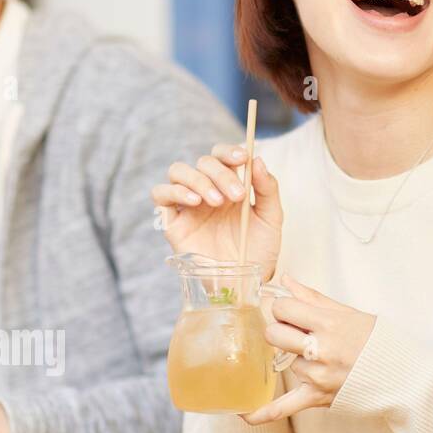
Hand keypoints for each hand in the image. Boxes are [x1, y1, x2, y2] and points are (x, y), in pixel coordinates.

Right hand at [151, 144, 283, 278]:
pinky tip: (195, 202)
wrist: (246, 281)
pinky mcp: (173, 222)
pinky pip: (160, 195)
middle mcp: (207, 190)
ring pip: (178, 171)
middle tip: (237, 196)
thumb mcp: (272, 217)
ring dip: (198, 179)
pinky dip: (175, 191)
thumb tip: (257, 158)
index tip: (242, 158)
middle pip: (203, 162)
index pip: (222, 155)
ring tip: (216, 201)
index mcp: (230, 185)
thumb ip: (267, 187)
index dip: (228, 151)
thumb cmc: (260, 249)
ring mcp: (188, 205)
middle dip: (220, 174)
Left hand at [241, 275, 375, 423]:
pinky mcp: (316, 397)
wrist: (402, 374)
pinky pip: (281, 408)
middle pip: (273, 334)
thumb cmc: (378, 341)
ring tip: (315, 357)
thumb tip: (285, 280)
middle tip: (293, 333)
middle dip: (278, 331)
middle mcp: (320, 348)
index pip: (283, 308)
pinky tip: (242, 411)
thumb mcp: (349, 313)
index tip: (289, 312)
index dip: (282, 308)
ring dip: (292, 359)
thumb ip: (313, 298)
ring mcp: (316, 374)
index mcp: (329, 323)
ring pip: (283, 363)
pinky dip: (259, 413)